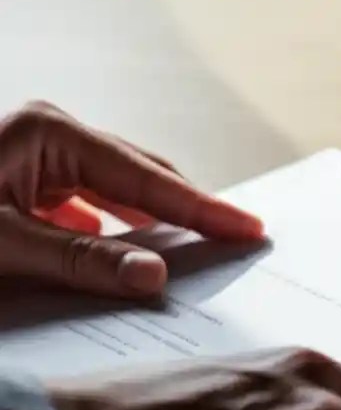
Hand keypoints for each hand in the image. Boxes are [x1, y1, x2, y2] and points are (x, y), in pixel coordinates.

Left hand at [0, 100, 261, 298]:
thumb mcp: (3, 242)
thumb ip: (79, 260)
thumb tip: (154, 276)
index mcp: (48, 133)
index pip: (145, 177)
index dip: (201, 208)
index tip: (248, 228)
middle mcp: (48, 136)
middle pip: (139, 177)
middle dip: (186, 210)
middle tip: (236, 241)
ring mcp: (35, 157)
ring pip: (115, 191)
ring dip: (150, 224)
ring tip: (196, 252)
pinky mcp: (23, 182)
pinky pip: (86, 205)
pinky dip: (112, 233)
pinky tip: (127, 256)